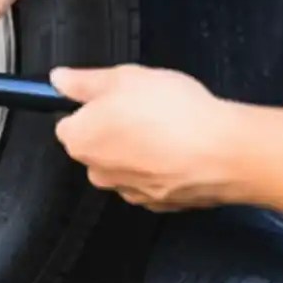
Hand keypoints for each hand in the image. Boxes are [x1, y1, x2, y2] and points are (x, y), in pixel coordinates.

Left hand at [51, 64, 241, 211]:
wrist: (224, 152)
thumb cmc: (170, 111)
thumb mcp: (122, 77)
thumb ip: (83, 81)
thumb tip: (58, 79)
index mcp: (80, 141)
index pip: (69, 124)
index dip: (91, 108)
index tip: (113, 98)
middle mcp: (97, 172)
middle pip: (98, 146)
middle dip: (115, 130)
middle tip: (145, 109)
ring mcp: (129, 192)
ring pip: (126, 165)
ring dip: (141, 151)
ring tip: (170, 129)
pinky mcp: (160, 205)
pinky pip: (154, 181)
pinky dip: (164, 169)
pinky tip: (184, 151)